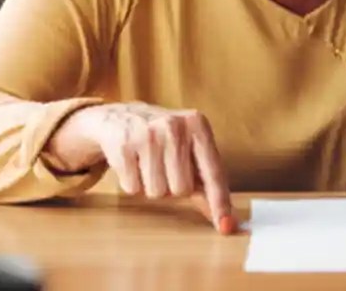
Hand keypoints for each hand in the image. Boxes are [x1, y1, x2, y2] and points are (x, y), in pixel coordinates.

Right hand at [46, 102, 237, 233]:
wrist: (119, 118)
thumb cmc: (162, 140)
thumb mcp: (188, 151)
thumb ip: (207, 185)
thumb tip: (226, 220)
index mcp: (198, 125)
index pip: (213, 172)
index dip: (220, 202)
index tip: (226, 227)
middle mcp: (174, 126)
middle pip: (182, 189)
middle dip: (172, 187)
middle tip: (164, 168)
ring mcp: (147, 134)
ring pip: (156, 192)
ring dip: (151, 187)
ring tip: (147, 165)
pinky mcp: (122, 145)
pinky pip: (133, 188)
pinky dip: (132, 184)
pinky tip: (131, 163)